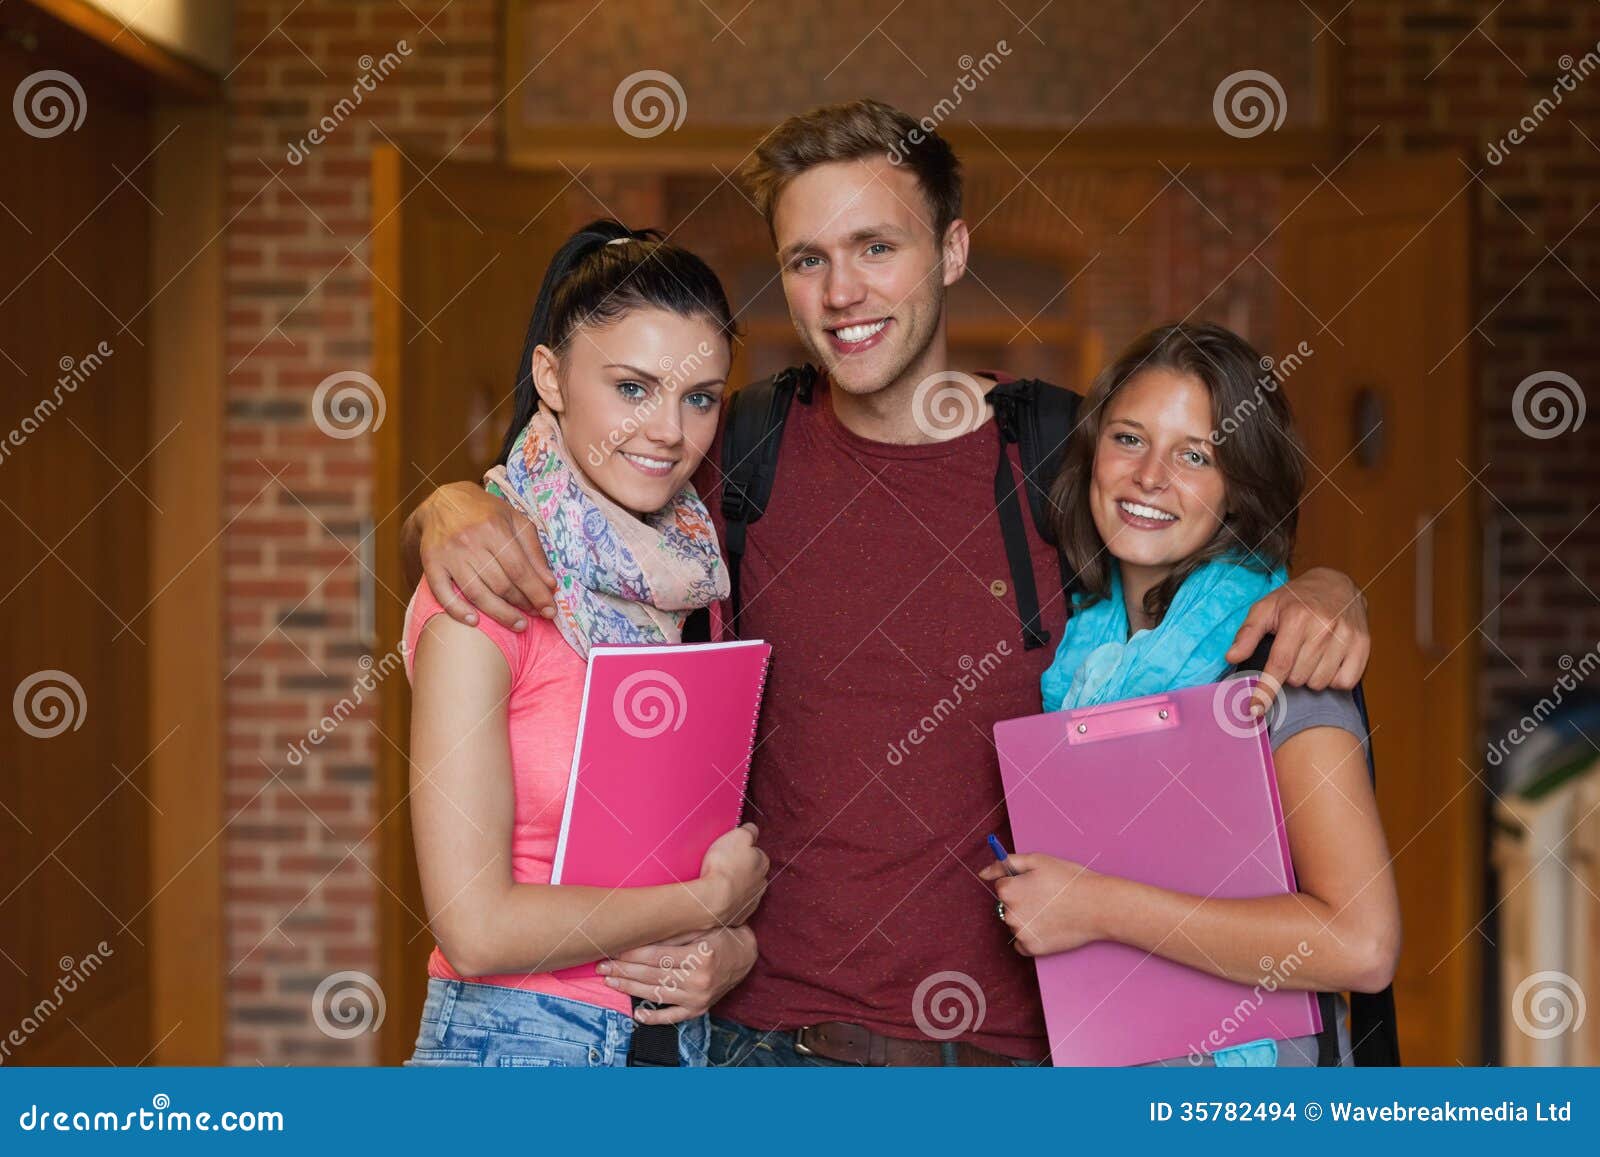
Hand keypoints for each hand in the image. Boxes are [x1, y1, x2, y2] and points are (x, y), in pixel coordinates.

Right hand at [417, 481, 556, 629]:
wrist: (443, 501)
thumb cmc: (485, 513)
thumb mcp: (515, 521)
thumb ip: (534, 552)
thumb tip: (549, 585)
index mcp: (494, 528)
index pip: (520, 570)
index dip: (536, 593)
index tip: (549, 610)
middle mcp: (470, 541)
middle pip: (501, 584)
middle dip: (522, 604)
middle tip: (536, 615)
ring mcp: (449, 554)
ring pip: (477, 593)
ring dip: (500, 614)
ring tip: (518, 624)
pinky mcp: (432, 563)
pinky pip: (443, 593)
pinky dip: (457, 611)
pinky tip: (475, 622)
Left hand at [596, 925, 757, 1024]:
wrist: (745, 956)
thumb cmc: (720, 937)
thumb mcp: (700, 928)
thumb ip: (673, 933)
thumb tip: (641, 933)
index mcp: (700, 956)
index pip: (657, 955)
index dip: (632, 953)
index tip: (613, 948)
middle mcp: (699, 979)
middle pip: (652, 975)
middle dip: (623, 970)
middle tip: (602, 965)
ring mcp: (699, 998)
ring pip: (656, 994)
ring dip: (630, 988)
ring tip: (610, 980)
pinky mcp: (699, 1009)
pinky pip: (672, 1017)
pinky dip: (653, 1017)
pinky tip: (636, 1013)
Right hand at [695, 823, 768, 925]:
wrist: (712, 900)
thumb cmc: (725, 865)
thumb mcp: (739, 836)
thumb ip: (749, 831)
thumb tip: (752, 830)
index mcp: (763, 863)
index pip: (756, 851)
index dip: (743, 849)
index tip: (731, 850)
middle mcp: (761, 883)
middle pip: (751, 872)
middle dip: (741, 869)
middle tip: (722, 865)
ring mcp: (750, 902)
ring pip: (744, 890)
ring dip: (735, 886)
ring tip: (716, 882)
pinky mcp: (738, 917)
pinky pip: (734, 907)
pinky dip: (728, 902)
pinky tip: (716, 897)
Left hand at [979, 853, 1108, 955]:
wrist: (1098, 906)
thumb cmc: (1069, 879)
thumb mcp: (1037, 860)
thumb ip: (1005, 864)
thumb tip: (983, 873)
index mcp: (1007, 890)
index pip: (1002, 886)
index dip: (1022, 883)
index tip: (1039, 884)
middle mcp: (1009, 913)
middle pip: (1007, 906)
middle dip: (1022, 901)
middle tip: (1047, 898)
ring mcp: (1020, 933)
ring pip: (1015, 924)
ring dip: (1027, 919)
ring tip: (1052, 912)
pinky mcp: (1032, 949)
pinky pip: (1022, 943)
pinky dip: (1033, 936)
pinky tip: (1050, 927)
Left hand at [1225, 567, 1368, 708]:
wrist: (1337, 584)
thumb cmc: (1296, 599)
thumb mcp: (1265, 608)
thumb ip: (1247, 633)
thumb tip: (1231, 657)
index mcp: (1297, 618)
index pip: (1279, 664)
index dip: (1266, 690)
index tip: (1254, 710)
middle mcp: (1324, 627)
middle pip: (1297, 678)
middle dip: (1289, 673)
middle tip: (1292, 653)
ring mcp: (1346, 637)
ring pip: (1319, 683)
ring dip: (1310, 677)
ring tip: (1310, 655)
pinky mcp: (1363, 645)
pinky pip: (1344, 683)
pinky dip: (1333, 680)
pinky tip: (1328, 662)